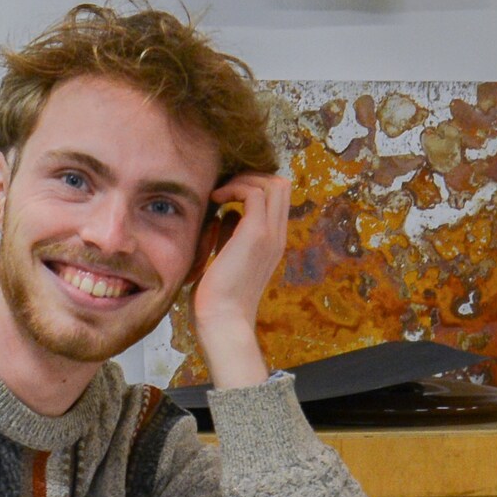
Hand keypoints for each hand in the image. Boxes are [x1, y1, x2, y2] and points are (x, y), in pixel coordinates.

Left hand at [192, 172, 289, 388]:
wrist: (222, 320)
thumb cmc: (216, 296)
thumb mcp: (223, 258)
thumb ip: (228, 236)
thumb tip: (225, 214)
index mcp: (272, 243)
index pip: (277, 198)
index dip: (253, 186)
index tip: (224, 194)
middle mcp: (277, 236)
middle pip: (281, 184)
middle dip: (250, 176)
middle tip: (223, 187)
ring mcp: (270, 234)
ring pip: (273, 183)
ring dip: (242, 180)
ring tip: (218, 193)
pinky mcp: (257, 234)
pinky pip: (254, 193)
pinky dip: (234, 187)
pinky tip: (215, 200)